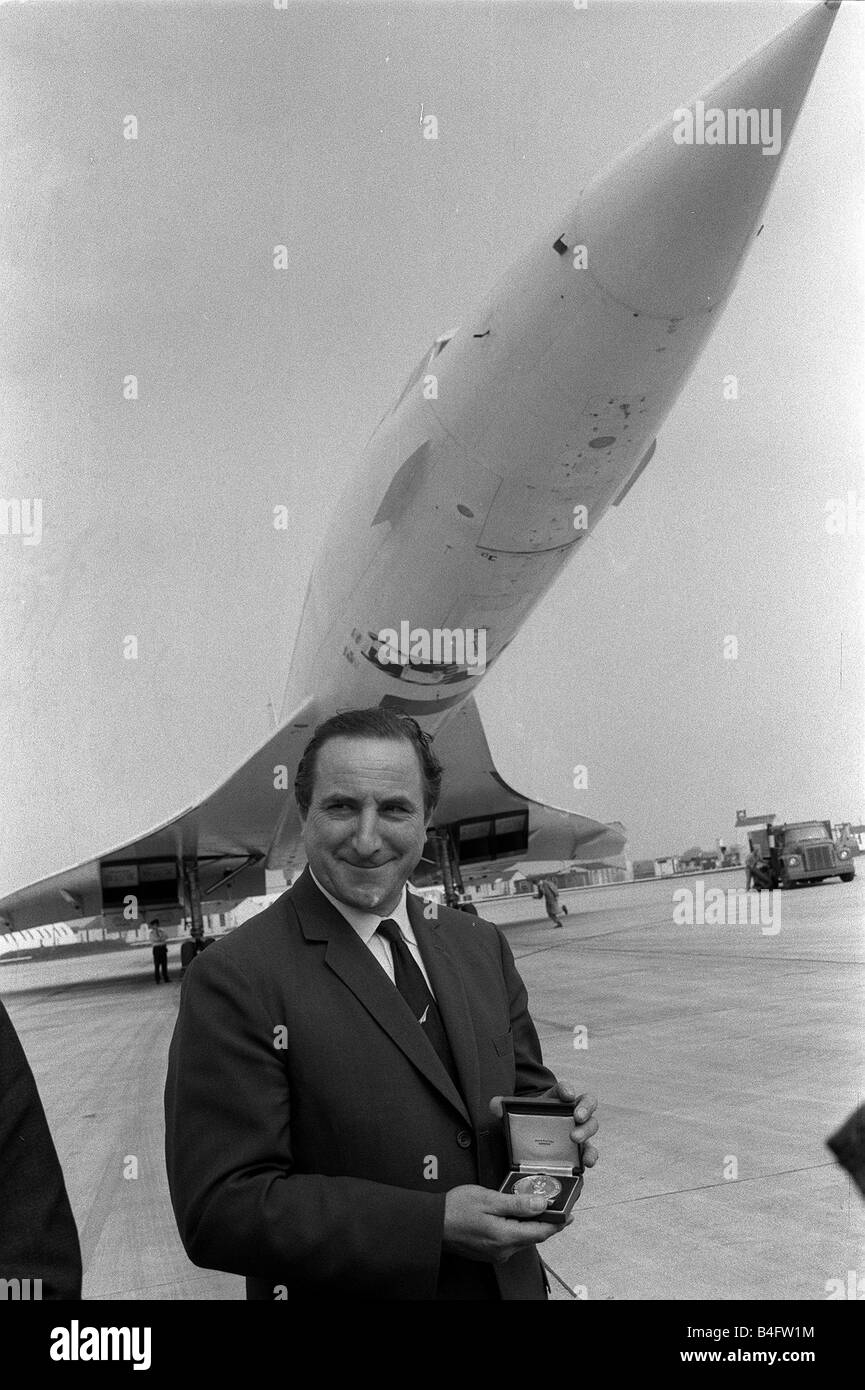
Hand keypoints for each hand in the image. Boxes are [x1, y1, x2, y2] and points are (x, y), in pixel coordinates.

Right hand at [442, 1184, 570, 1262]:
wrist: (434, 1223)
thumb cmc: (456, 1209)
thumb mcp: (489, 1199)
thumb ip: (517, 1203)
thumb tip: (541, 1205)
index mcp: (505, 1236)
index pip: (542, 1232)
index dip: (558, 1222)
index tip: (569, 1214)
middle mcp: (503, 1250)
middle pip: (534, 1236)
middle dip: (546, 1222)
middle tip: (555, 1206)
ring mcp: (496, 1253)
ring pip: (522, 1238)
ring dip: (531, 1224)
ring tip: (534, 1206)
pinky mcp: (490, 1252)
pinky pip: (511, 1240)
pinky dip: (517, 1228)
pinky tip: (514, 1215)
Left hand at [489, 1083, 598, 1168]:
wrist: (532, 1138)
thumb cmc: (527, 1120)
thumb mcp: (515, 1112)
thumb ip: (503, 1106)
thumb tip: (495, 1105)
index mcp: (557, 1098)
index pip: (564, 1088)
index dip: (566, 1089)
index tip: (567, 1095)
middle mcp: (572, 1111)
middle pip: (587, 1103)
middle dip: (585, 1108)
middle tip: (577, 1116)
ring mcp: (579, 1129)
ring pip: (592, 1125)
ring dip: (587, 1131)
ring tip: (576, 1139)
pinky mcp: (580, 1150)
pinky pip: (590, 1151)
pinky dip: (591, 1155)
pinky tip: (586, 1161)